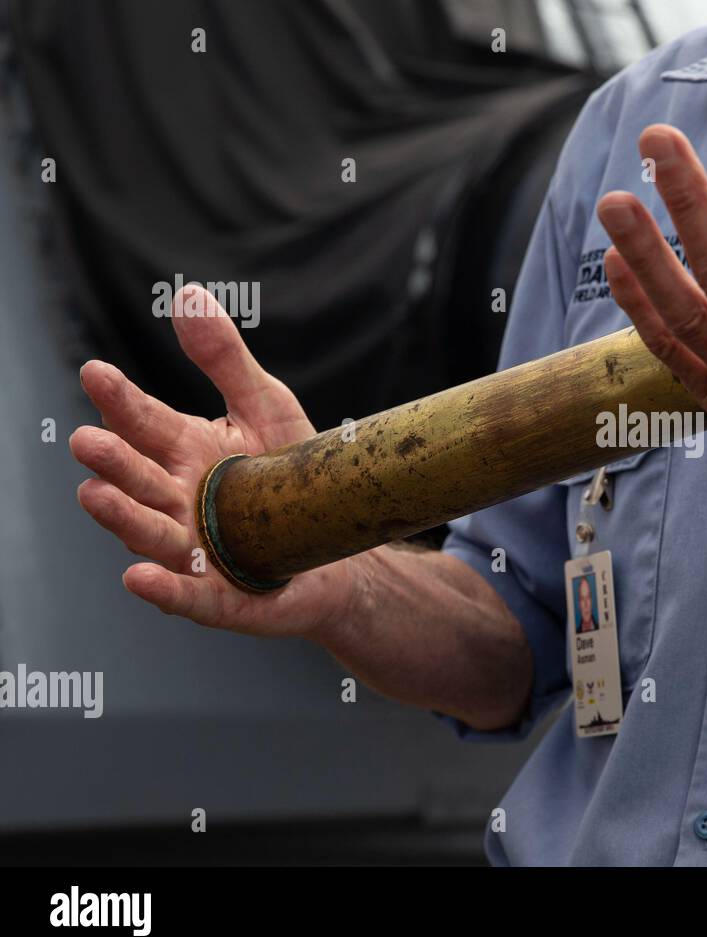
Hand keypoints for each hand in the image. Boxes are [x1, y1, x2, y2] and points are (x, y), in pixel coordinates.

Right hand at [70, 286, 364, 637]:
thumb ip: (225, 359)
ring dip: (121, 518)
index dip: (120, 401)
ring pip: (149, 535)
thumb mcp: (265, 407)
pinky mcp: (217, 597)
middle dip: (111, 462)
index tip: (97, 373)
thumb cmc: (293, 476)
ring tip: (95, 495)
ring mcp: (190, 551)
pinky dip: (163, 587)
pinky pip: (185, 595)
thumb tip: (190, 293)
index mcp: (179, 452)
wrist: (343, 547)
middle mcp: (173, 502)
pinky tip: (138, 575)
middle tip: (87, 441)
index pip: (142, 423)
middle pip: (136, 480)